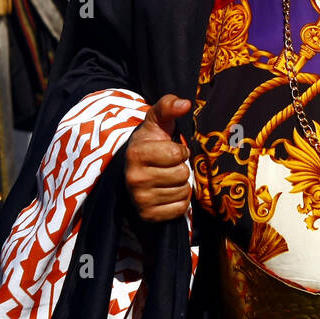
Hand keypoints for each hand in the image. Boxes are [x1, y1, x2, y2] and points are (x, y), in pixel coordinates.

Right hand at [126, 94, 193, 221]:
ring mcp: (140, 199)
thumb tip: (185, 103)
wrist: (136, 170)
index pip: (177, 153)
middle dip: (181, 168)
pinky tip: (168, 192)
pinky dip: (179, 201)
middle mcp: (134, 178)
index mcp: (136, 153)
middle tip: (169, 166)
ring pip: (182, 191)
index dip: (180, 150)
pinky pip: (179, 208)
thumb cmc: (151, 143)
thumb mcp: (157, 121)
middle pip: (182, 174)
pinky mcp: (148, 215)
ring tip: (168, 178)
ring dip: (181, 184)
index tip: (171, 150)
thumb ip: (168, 106)